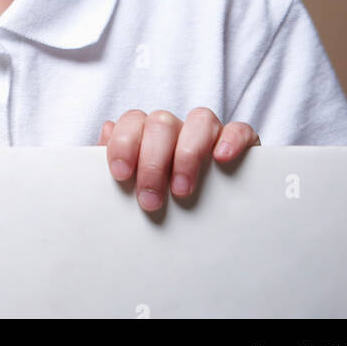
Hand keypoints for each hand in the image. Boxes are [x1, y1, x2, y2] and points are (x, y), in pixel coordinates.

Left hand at [98, 107, 259, 210]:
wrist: (200, 226)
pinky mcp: (239, 144)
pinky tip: (221, 158)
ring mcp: (208, 133)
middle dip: (153, 161)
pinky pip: (239, 129)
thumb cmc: (156, 202)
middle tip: (150, 200)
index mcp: (147, 133)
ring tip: (182, 190)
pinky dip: (231, 139)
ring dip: (188, 153)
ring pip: (200, 119)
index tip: (121, 174)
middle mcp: (177, 128)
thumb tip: (107, 131)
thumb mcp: (132, 188)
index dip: (123, 143)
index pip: (132, 121)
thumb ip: (117, 164)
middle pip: (162, 122)